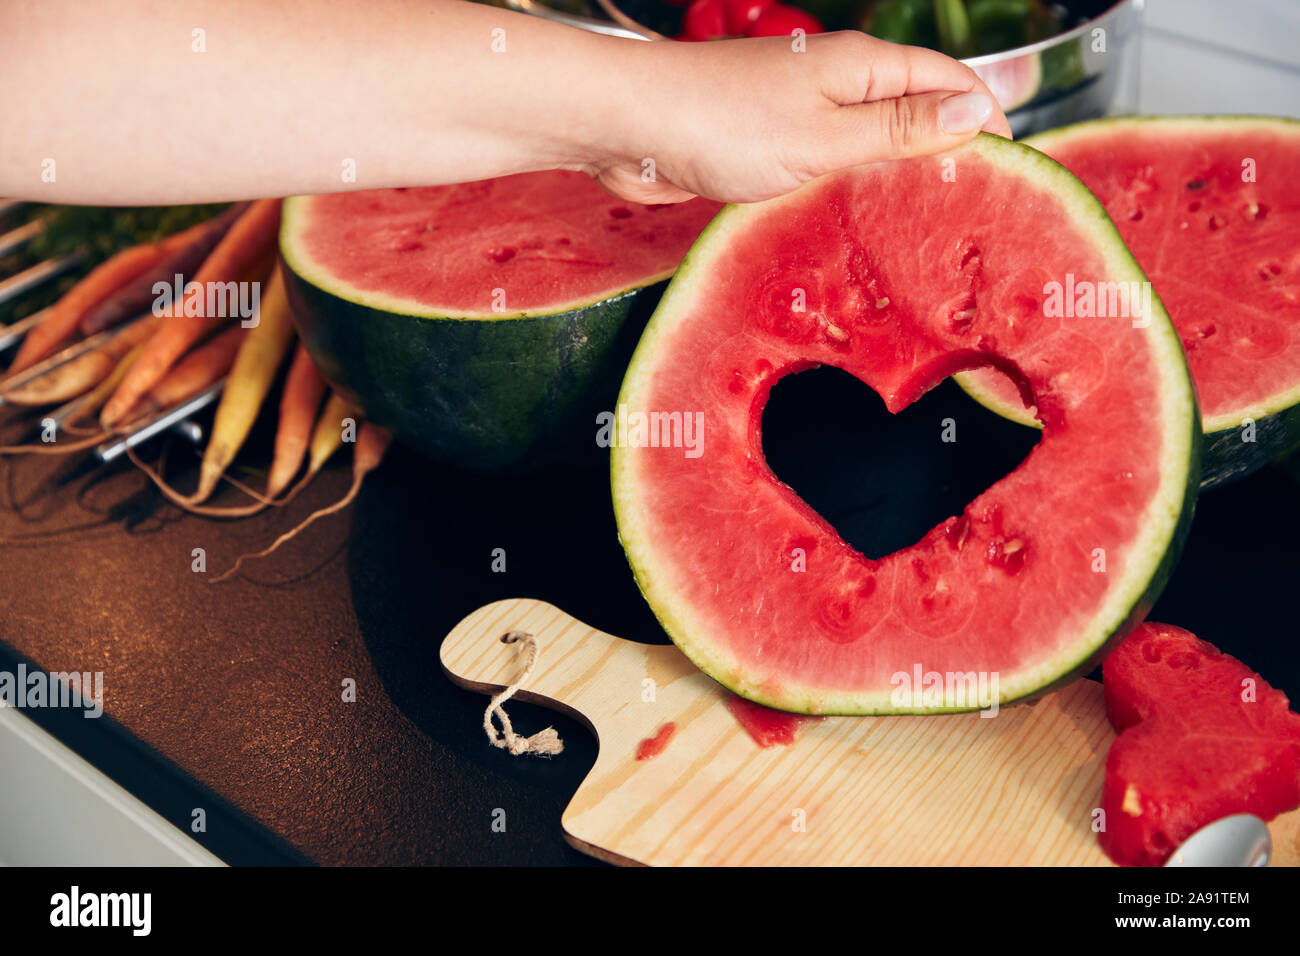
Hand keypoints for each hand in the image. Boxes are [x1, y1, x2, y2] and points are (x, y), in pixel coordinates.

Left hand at [584, 31, 1011, 204]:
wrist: (633, 128)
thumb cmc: (720, 123)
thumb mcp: (825, 135)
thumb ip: (897, 130)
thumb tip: (973, 117)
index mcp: (861, 65)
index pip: (950, 81)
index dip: (987, 119)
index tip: (1013, 167)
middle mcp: (837, 81)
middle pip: (916, 107)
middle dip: (950, 146)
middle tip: (979, 202)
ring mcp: (803, 111)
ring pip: (872, 136)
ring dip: (900, 169)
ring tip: (930, 218)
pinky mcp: (772, 143)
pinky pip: (830, 160)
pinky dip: (853, 183)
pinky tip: (860, 218)